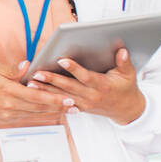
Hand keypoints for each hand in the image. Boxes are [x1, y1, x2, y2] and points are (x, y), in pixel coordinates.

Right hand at [0, 61, 69, 124]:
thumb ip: (13, 70)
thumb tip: (28, 65)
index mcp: (6, 91)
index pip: (35, 96)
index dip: (53, 98)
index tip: (68, 98)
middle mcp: (8, 105)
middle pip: (39, 107)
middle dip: (58, 107)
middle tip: (75, 106)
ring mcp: (7, 114)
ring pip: (35, 113)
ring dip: (52, 112)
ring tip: (68, 110)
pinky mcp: (5, 119)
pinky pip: (26, 116)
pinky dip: (39, 113)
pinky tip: (50, 111)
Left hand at [29, 48, 145, 124]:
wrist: (125, 110)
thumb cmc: (126, 88)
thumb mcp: (129, 75)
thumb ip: (124, 62)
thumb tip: (122, 51)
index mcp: (103, 86)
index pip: (85, 77)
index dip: (74, 69)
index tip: (61, 60)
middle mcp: (92, 96)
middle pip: (69, 87)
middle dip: (52, 80)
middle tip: (38, 73)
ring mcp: (84, 103)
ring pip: (61, 96)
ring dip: (46, 90)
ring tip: (31, 83)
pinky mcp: (78, 107)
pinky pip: (61, 103)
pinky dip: (49, 98)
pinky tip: (36, 93)